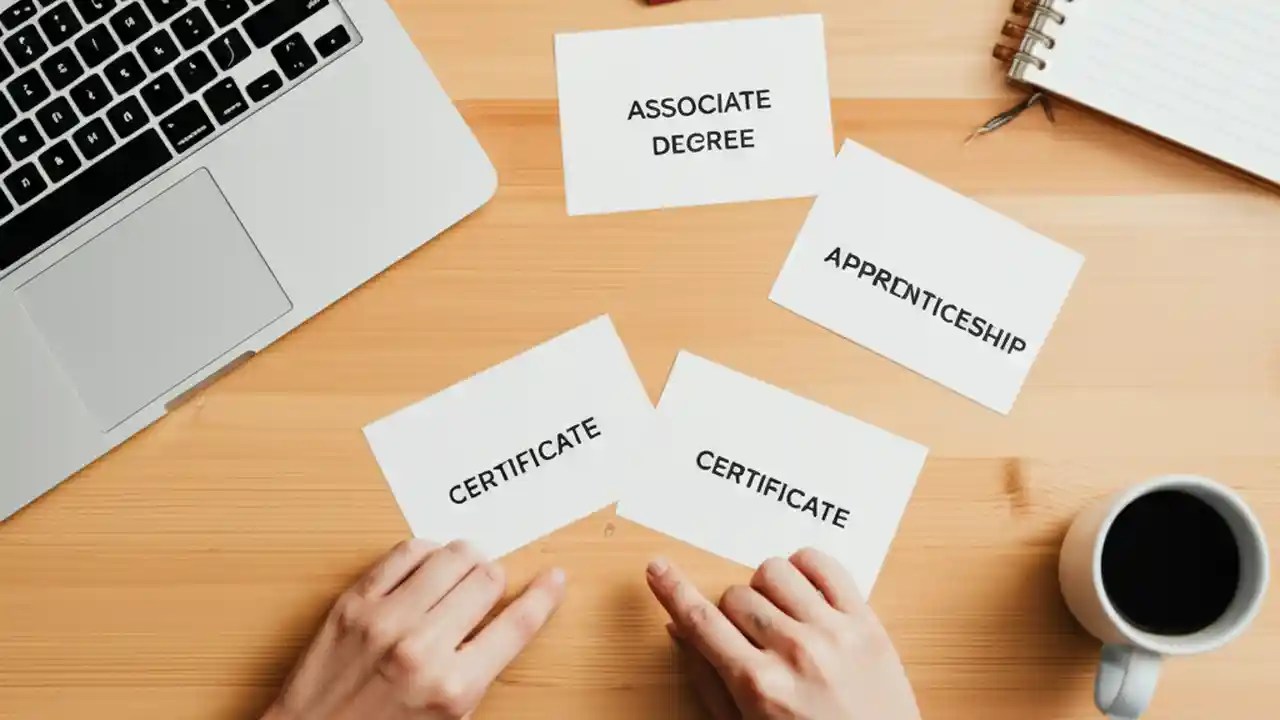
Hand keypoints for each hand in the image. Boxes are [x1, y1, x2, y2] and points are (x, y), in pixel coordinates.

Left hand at [264, 539, 565, 719]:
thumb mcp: (447, 719)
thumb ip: (477, 670)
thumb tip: (505, 618)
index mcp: (454, 688)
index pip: (516, 624)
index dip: (543, 597)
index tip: (553, 581)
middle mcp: (422, 649)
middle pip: (487, 579)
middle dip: (496, 578)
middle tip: (491, 584)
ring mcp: (385, 620)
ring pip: (451, 556)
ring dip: (465, 558)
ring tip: (461, 570)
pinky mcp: (353, 603)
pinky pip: (405, 553)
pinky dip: (424, 552)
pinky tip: (426, 565)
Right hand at [646, 549, 919, 719]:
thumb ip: (710, 681)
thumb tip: (679, 630)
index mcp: (759, 686)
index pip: (702, 621)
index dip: (673, 591)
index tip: (658, 569)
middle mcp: (794, 654)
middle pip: (736, 596)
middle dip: (733, 614)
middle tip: (752, 640)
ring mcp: (834, 634)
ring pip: (774, 571)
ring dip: (767, 589)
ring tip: (780, 616)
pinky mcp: (866, 623)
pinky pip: (824, 566)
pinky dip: (806, 568)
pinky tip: (804, 591)